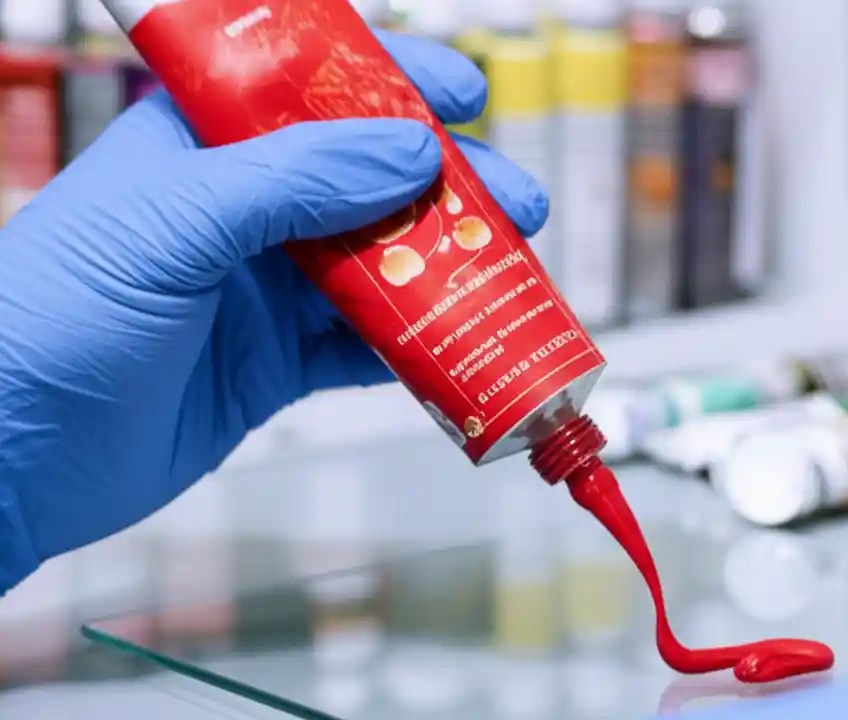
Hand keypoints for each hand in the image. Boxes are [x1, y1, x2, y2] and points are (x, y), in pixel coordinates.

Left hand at [0, 32, 547, 593]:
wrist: (9, 459)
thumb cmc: (47, 317)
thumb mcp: (171, 221)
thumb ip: (295, 179)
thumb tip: (411, 151)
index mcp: (203, 146)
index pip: (310, 90)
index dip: (392, 84)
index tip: (466, 93)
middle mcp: (242, 211)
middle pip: (369, 181)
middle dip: (448, 189)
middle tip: (514, 204)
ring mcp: (263, 289)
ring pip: (381, 265)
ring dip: (448, 270)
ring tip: (510, 276)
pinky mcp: (276, 364)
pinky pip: (366, 346)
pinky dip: (419, 347)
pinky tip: (460, 346)